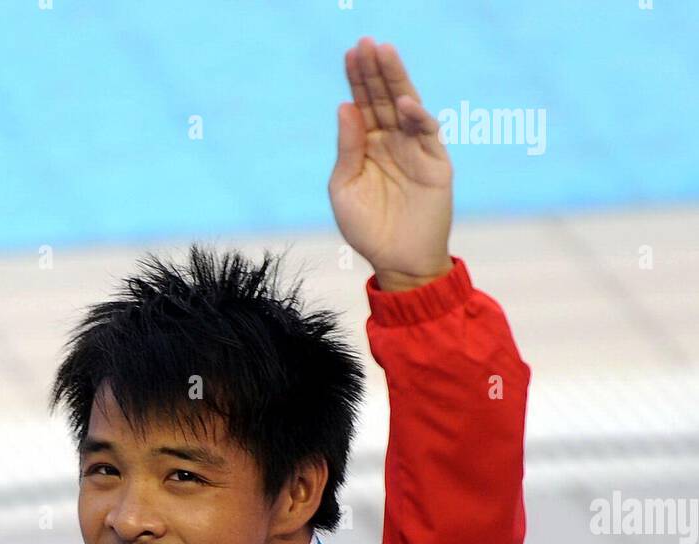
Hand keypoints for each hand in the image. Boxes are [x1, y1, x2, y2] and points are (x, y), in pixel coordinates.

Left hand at [328, 38, 452, 288]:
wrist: (398, 263)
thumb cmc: (368, 230)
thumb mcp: (345, 189)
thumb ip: (347, 149)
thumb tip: (346, 107)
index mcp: (367, 145)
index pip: (363, 104)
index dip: (358, 78)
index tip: (351, 52)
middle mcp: (392, 141)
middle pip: (383, 97)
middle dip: (375, 70)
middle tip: (366, 42)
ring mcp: (415, 150)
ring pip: (406, 106)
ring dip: (396, 80)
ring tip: (384, 53)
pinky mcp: (436, 164)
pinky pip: (427, 134)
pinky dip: (416, 117)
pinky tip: (403, 103)